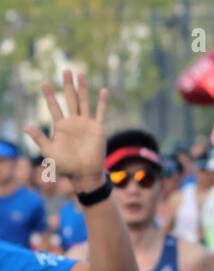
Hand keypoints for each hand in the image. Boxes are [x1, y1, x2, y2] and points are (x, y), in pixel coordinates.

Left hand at [24, 71, 108, 192]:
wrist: (84, 174)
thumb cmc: (65, 166)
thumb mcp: (49, 152)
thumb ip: (39, 139)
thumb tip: (26, 127)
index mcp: (61, 126)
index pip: (54, 107)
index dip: (49, 96)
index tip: (44, 83)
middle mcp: (74, 122)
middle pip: (70, 98)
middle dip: (67, 84)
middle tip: (65, 70)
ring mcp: (86, 124)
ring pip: (84, 101)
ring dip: (82, 88)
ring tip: (80, 73)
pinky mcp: (98, 129)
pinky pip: (101, 113)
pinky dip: (102, 102)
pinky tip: (103, 90)